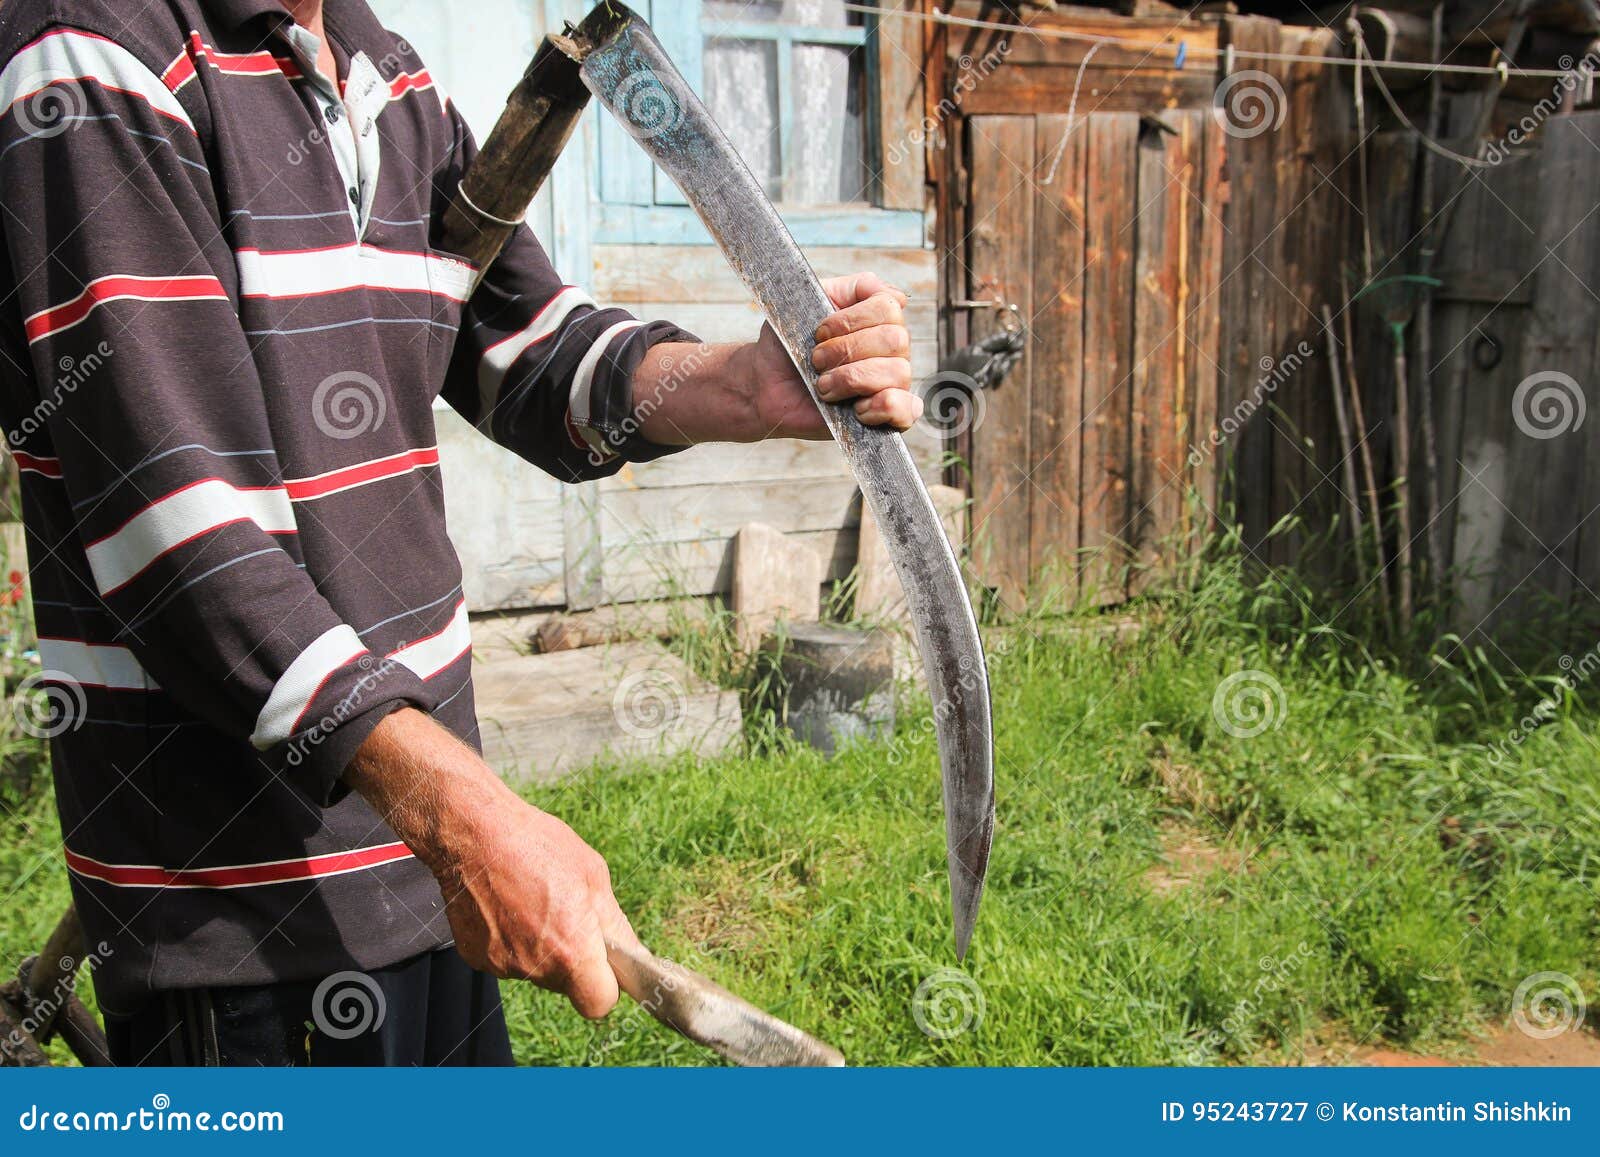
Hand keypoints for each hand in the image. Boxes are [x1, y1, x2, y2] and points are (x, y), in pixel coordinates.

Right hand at [347, 708, 636, 1018]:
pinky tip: (507, 905)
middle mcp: (537, 967)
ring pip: (536, 969)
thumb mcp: (593, 874)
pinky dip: (511, 940)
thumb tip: (630, 953)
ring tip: (532, 901)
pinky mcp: (477, 958)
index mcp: (572, 949)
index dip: (605, 985)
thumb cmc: (536, 846)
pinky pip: (507, 958)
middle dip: (572, 959)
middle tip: (566, 916)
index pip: (598, 1004)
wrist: (473, 834)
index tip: (605, 964)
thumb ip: (612, 923)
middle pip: (566, 984)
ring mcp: (503, 965)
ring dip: (541, 947)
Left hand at [749, 272, 921, 438]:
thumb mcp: (810, 299)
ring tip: (823, 387)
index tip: (819, 332)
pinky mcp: (884, 417)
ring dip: (852, 378)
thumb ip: (852, 287)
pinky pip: (907, 409)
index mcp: (877, 320)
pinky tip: (856, 409)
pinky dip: (882, 407)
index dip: (851, 320)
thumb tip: (895, 295)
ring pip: (898, 372)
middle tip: (816, 361)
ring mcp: (890, 384)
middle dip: (847, 350)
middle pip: (896, 339)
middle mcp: (891, 351)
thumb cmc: (787, 344)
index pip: (889, 307)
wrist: (765, 385)